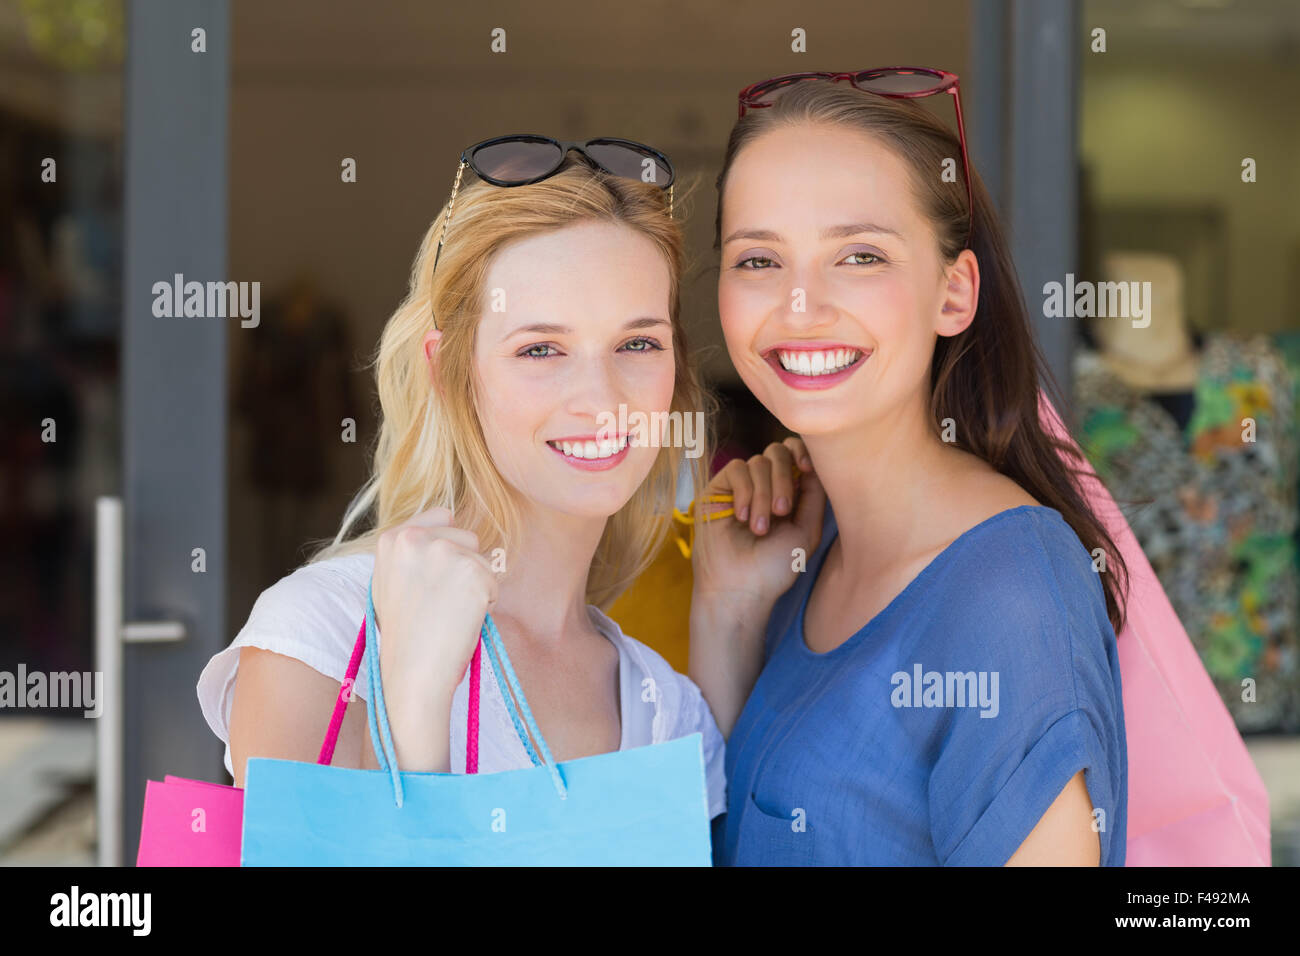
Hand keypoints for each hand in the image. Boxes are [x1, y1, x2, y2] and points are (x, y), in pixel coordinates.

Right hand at [372, 507, 499, 713]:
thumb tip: (448, 521)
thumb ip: (413, 550)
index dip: (447, 547)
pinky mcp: (472, 573)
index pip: (443, 516)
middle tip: (439, 604)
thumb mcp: (392, 580)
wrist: (413, 674)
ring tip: (448, 613)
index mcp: (391, 537)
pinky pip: (494, 583)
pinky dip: (486, 604)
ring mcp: (445, 553)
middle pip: (468, 537)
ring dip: (475, 585)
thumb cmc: (406, 634)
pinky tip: (460, 622)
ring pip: (483, 559)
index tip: (432, 580)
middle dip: (463, 567)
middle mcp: (415, 537)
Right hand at [690, 436, 825, 614]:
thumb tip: (815, 461)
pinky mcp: (718, 490)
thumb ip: (814, 494)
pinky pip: (736, 469)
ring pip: (758, 462)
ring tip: (759, 528)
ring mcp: (741, 487)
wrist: (740, 588)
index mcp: (788, 493)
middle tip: (782, 511)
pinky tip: (742, 517)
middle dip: (784, 477)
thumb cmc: (774, 567)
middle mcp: (765, 486)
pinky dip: (744, 491)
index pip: (796, 454)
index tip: (806, 469)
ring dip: (763, 494)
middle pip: (778, 452)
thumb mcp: (806, 530)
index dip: (802, 452)